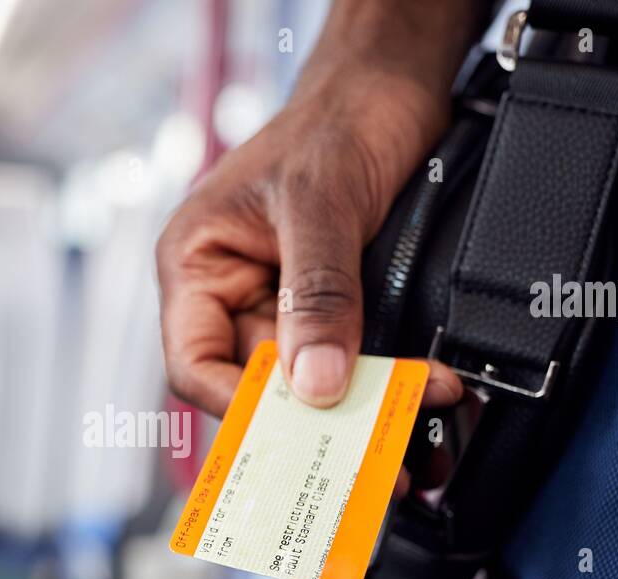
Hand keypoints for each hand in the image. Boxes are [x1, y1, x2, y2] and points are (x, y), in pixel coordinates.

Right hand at [157, 0, 477, 495]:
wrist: (397, 82)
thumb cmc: (338, 117)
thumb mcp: (321, 204)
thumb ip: (317, 294)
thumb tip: (316, 383)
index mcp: (197, 264)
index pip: (195, 364)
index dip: (238, 408)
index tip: (293, 433)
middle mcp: (232, 292)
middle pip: (260, 385)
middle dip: (316, 419)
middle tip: (367, 456)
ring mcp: (283, 303)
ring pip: (311, 380)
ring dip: (361, 407)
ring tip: (408, 429)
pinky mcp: (332, 306)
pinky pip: (351, 358)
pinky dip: (386, 381)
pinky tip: (422, 391)